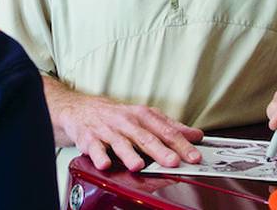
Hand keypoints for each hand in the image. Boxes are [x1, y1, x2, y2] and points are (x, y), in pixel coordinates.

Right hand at [52, 92, 203, 170]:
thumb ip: (170, 127)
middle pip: (145, 137)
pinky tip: (104, 164)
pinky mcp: (89, 138)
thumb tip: (195, 135)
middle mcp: (126, 122)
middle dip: (160, 150)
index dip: (181, 143)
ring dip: (129, 154)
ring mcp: (107, 130)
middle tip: (173, 162)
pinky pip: (94, 148)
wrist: (81, 109)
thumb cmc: (117, 116)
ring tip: (138, 165)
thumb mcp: (145, 116)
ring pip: (120, 143)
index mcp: (142, 116)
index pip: (165, 130)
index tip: (194, 156)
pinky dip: (99, 156)